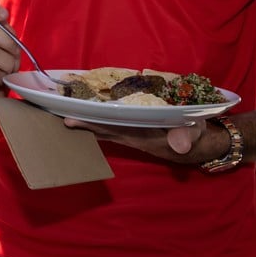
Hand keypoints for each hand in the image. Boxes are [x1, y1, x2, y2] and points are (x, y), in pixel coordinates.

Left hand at [62, 117, 221, 164]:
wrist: (201, 144)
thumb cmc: (195, 134)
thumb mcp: (195, 134)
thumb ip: (186, 137)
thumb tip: (179, 144)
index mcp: (142, 136)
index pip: (111, 129)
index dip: (91, 124)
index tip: (70, 119)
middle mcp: (131, 135)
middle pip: (100, 129)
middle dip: (79, 122)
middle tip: (53, 113)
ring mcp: (132, 133)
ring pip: (103, 127)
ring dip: (85, 121)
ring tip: (62, 112)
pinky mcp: (135, 130)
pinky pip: (111, 125)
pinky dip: (97, 119)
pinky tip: (85, 113)